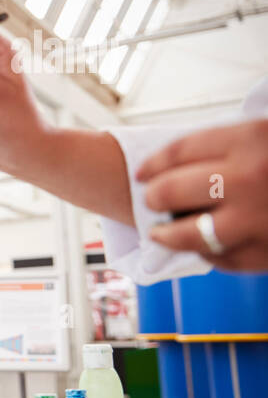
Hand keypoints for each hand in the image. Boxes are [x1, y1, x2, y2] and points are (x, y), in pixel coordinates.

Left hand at [138, 118, 267, 270]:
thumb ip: (237, 145)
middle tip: (151, 200)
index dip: (154, 163)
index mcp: (254, 139)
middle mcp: (252, 177)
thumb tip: (182, 165)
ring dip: (169, 234)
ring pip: (190, 233)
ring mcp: (259, 217)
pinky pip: (224, 258)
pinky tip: (205, 248)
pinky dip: (210, 254)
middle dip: (155, 196)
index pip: (180, 151)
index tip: (143, 173)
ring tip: (161, 232)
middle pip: (174, 189)